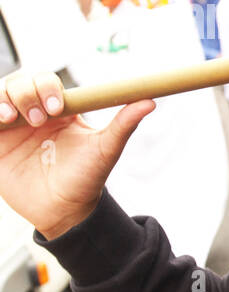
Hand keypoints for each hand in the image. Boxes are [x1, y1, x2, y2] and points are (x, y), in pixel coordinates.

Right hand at [0, 72, 154, 239]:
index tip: (56, 108)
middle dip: (26, 94)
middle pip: (19, 84)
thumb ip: (123, 124)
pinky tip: (0, 122)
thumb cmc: (87, 178)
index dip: (46, 87)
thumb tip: (150, 101)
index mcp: (60, 109)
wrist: (63, 210)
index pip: (46, 82)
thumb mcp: (106, 149)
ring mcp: (13, 126)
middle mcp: (34, 113)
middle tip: (39, 120)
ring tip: (11, 118)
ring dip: (3, 100)